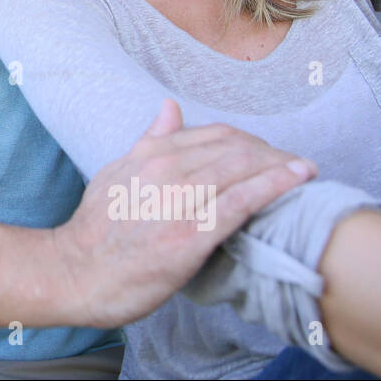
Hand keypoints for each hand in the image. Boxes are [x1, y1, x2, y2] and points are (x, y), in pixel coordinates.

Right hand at [49, 99, 316, 328]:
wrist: (75, 273)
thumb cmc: (96, 230)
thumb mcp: (116, 173)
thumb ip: (148, 142)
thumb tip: (170, 107)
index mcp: (150, 153)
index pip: (215, 134)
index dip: (250, 141)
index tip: (271, 152)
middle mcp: (167, 169)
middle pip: (236, 148)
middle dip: (272, 152)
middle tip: (294, 164)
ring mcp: (180, 201)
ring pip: (244, 168)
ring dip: (282, 165)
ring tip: (305, 170)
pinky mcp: (191, 235)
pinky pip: (243, 202)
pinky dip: (276, 186)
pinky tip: (299, 180)